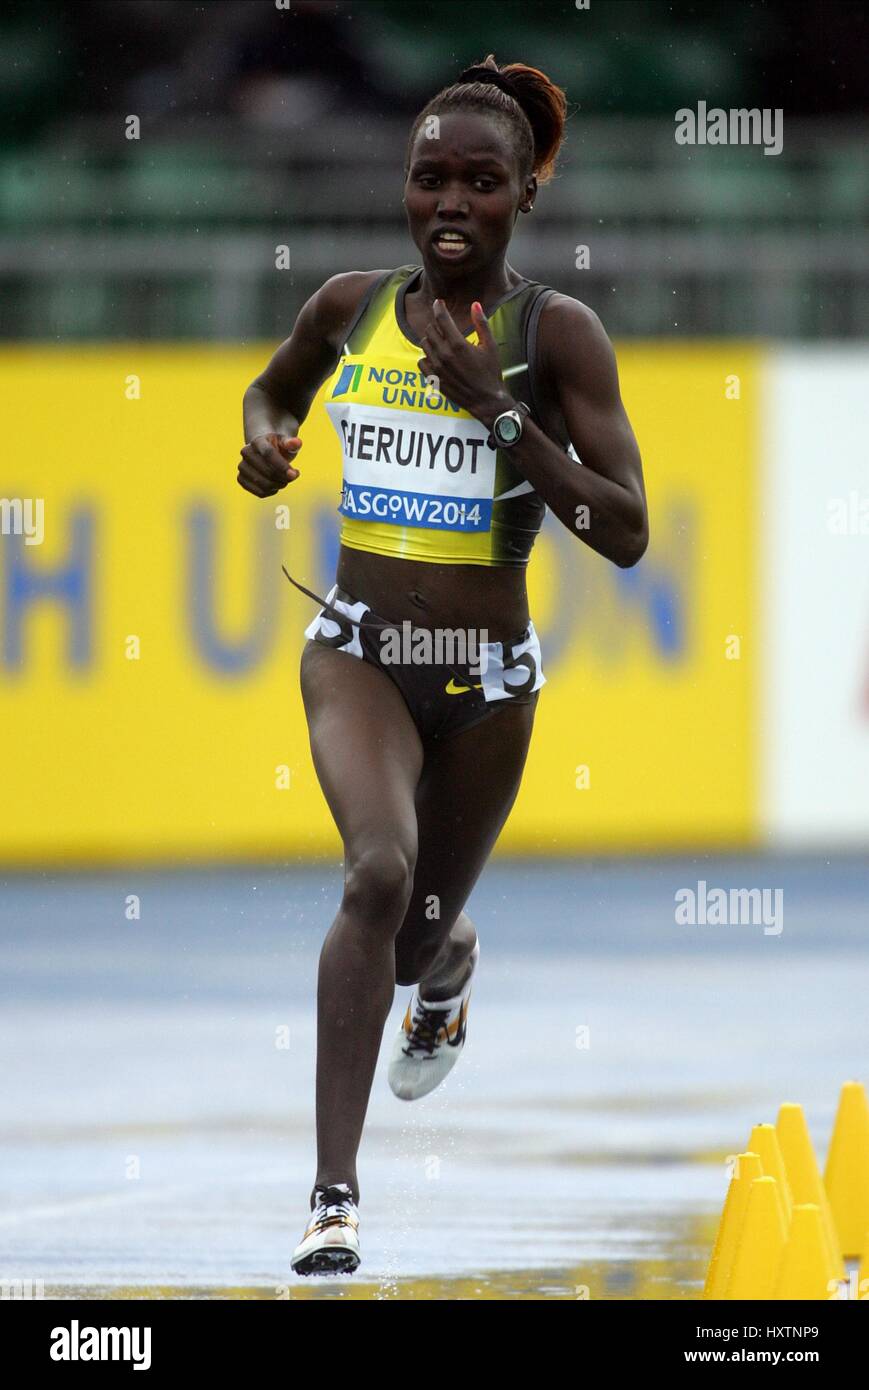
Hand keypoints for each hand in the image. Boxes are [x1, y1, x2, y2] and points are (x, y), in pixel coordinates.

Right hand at [237, 433, 301, 496]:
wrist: (264, 453)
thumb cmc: (278, 447)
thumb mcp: (286, 443)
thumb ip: (292, 443)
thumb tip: (297, 443)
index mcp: (258, 441)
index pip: (269, 453)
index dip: (282, 465)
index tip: (294, 474)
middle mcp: (246, 453)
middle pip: (268, 472)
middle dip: (284, 477)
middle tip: (294, 475)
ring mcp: (242, 467)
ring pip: (264, 484)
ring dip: (280, 485)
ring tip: (285, 479)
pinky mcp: (241, 479)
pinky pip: (260, 492)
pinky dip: (272, 492)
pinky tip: (276, 484)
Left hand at [417, 300, 513, 425]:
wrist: (487, 400)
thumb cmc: (490, 373)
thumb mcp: (490, 346)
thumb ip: (481, 324)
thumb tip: (475, 304)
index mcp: (458, 344)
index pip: (441, 319)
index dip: (439, 307)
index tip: (439, 303)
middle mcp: (444, 355)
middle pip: (430, 330)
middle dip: (436, 325)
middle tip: (444, 326)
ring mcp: (437, 368)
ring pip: (424, 345)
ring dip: (431, 339)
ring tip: (441, 341)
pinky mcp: (434, 379)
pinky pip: (421, 362)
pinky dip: (426, 357)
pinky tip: (436, 357)